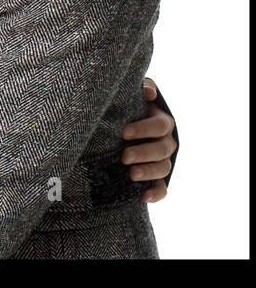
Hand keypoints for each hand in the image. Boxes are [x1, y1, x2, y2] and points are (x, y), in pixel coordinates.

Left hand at [121, 77, 175, 202]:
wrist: (121, 128)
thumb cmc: (127, 109)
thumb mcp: (132, 97)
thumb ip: (139, 90)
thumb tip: (148, 92)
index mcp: (161, 121)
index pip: (160, 125)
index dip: (144, 129)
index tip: (124, 133)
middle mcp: (165, 142)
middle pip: (162, 148)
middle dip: (144, 153)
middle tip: (125, 157)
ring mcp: (162, 161)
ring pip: (164, 168)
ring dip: (149, 172)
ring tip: (131, 175)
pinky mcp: (156, 178)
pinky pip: (162, 188)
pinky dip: (155, 193)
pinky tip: (142, 196)